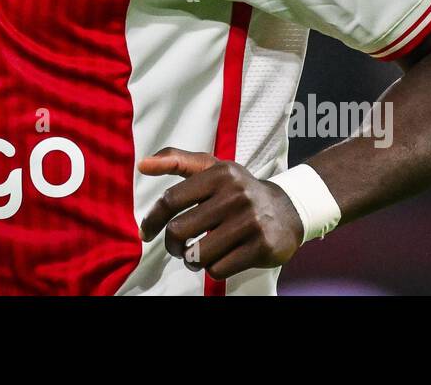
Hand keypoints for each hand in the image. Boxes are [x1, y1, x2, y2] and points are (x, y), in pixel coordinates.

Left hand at [138, 147, 303, 280]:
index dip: (152, 219)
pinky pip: (218, 269)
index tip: (146, 232)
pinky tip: (220, 257)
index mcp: (219, 173)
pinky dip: (213, 268)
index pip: (171, 199)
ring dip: (191, 260)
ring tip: (197, 254)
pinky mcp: (261, 247)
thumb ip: (176, 160)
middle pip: (179, 231)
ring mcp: (250, 222)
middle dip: (172, 245)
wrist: (288, 210)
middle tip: (178, 246)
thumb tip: (143, 164)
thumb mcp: (212, 168)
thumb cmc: (238, 190)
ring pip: (197, 255)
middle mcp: (236, 195)